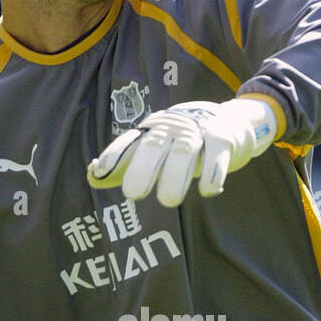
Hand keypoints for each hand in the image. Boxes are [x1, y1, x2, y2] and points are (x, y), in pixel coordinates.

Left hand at [87, 97, 278, 206]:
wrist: (229, 120)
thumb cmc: (182, 142)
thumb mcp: (155, 150)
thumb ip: (126, 165)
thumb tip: (91, 175)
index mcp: (151, 131)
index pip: (129, 142)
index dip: (114, 156)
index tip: (98, 172)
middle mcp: (171, 128)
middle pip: (153, 145)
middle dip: (142, 168)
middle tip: (133, 194)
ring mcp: (197, 131)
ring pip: (184, 151)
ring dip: (176, 175)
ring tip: (168, 201)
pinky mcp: (222, 137)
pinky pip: (216, 153)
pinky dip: (213, 173)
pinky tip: (208, 191)